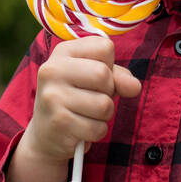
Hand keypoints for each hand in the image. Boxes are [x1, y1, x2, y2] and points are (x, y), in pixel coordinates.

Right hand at [21, 35, 141, 163]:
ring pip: (104, 105)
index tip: (93, 77)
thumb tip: (135, 86)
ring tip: (85, 115)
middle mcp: (52, 70)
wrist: (46, 134)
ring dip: (103, 115)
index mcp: (63, 51)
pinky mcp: (59, 123)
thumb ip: (119, 76)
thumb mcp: (96, 80)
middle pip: (103, 74)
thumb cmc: (77, 100)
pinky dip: (96, 132)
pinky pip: (98, 128)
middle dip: (108, 92)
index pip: (105, 47)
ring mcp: (53, 96)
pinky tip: (80, 129)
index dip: (109, 66)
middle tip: (91, 98)